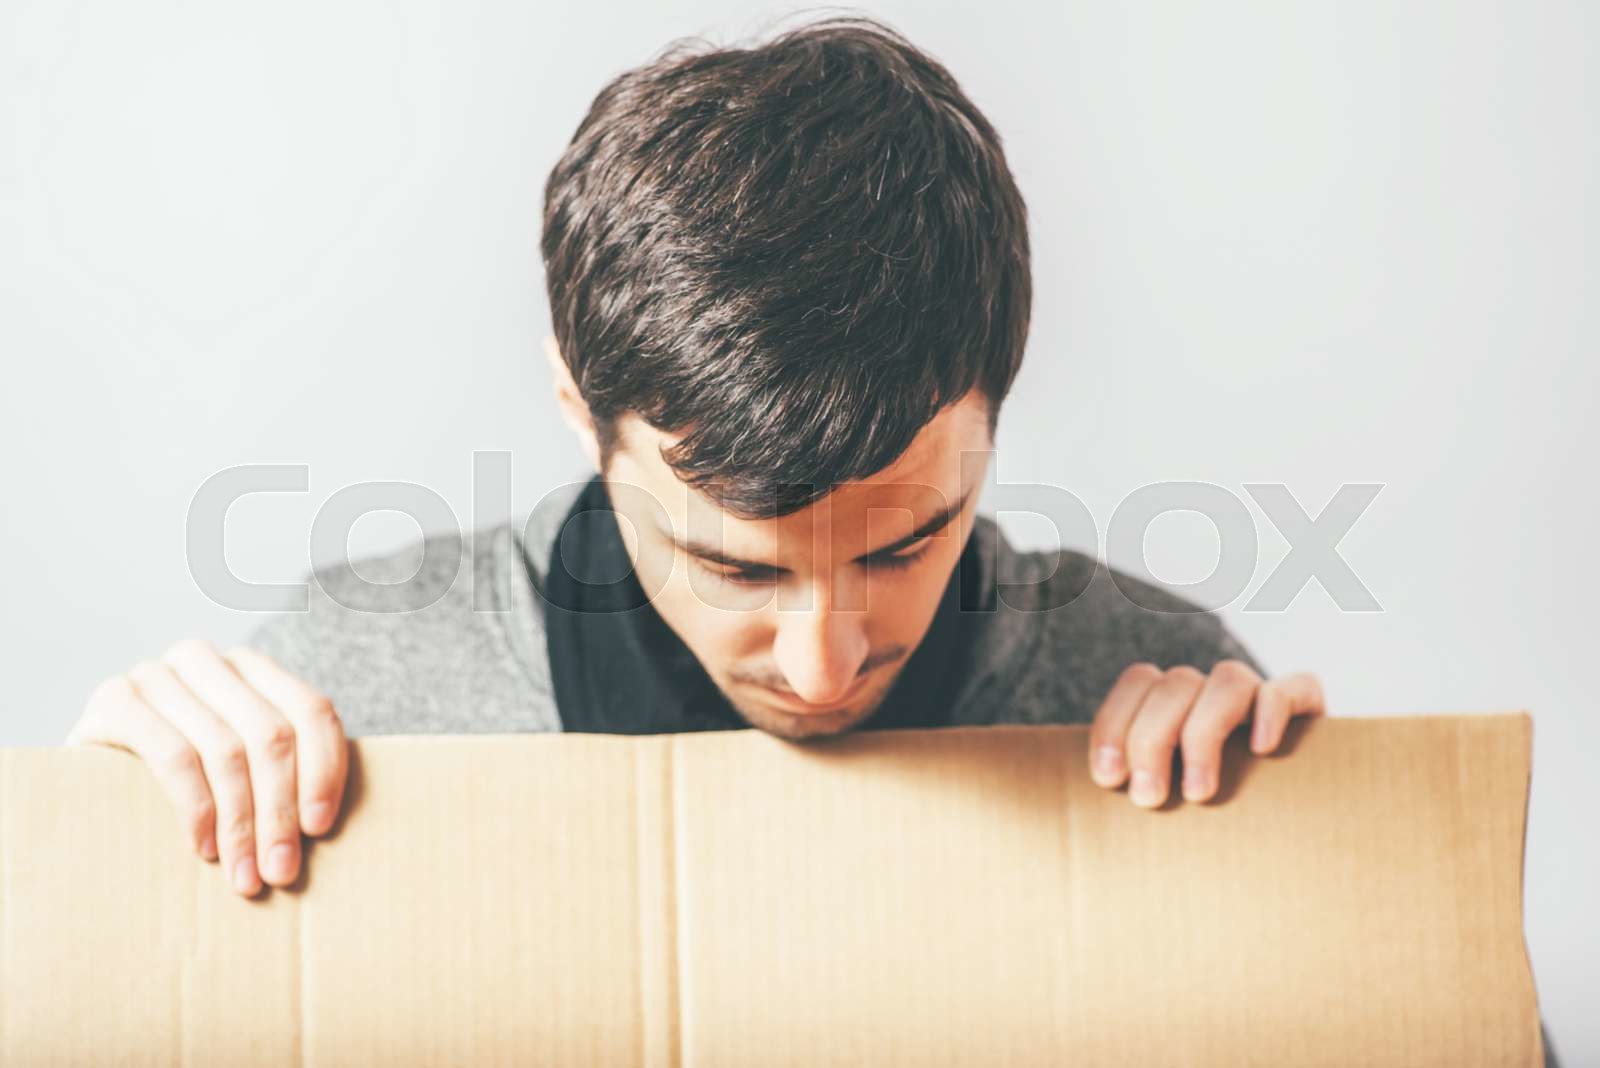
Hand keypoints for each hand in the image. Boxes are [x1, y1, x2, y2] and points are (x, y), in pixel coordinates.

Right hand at [67, 640, 348, 896]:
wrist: (87, 778)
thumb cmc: (184, 780)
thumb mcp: (240, 770)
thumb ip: (283, 777)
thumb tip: (321, 828)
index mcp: (251, 667)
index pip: (311, 709)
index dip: (324, 769)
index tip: (320, 829)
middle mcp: (206, 660)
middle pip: (270, 734)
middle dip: (280, 810)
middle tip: (281, 870)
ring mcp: (157, 674)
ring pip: (225, 749)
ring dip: (240, 822)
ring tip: (245, 874)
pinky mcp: (115, 700)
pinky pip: (173, 756)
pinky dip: (196, 807)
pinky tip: (203, 847)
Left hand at [1087, 660, 1324, 807]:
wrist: (1292, 835)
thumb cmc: (1209, 821)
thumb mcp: (1165, 799)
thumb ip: (1136, 785)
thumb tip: (1095, 791)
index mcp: (1173, 701)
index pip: (1139, 681)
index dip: (1116, 724)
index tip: (1109, 779)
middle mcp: (1212, 690)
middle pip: (1175, 683)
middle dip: (1152, 740)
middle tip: (1150, 799)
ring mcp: (1259, 694)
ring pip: (1228, 680)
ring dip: (1205, 733)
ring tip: (1199, 793)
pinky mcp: (1306, 707)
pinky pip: (1292, 687)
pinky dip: (1272, 712)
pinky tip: (1261, 750)